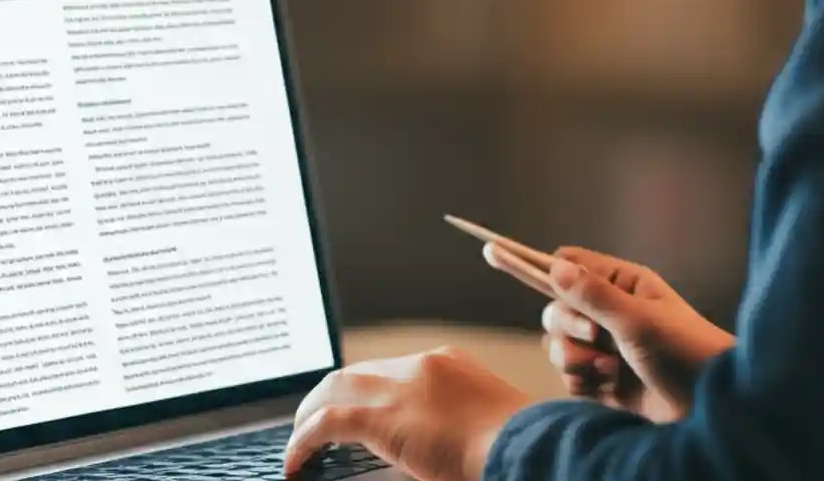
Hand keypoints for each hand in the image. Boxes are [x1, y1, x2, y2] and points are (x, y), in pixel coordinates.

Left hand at [282, 348, 528, 480]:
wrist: (527, 445)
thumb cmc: (521, 444)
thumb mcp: (489, 424)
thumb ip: (460, 423)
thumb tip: (443, 445)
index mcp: (447, 363)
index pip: (392, 369)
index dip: (368, 389)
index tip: (358, 408)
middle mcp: (419, 366)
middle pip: (357, 373)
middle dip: (332, 396)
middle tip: (316, 421)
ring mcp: (399, 388)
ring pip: (334, 390)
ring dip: (311, 413)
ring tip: (299, 439)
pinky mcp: (382, 418)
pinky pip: (326, 424)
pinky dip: (304, 440)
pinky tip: (296, 460)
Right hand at [490, 245, 733, 421]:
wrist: (710, 416)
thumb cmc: (689, 357)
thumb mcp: (639, 321)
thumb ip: (592, 295)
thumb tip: (553, 266)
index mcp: (622, 285)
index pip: (567, 264)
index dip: (534, 262)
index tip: (495, 250)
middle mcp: (609, 312)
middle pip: (553, 306)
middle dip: (568, 325)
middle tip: (597, 336)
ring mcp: (603, 347)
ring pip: (555, 344)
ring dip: (577, 359)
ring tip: (610, 370)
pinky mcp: (599, 381)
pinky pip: (566, 375)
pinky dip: (582, 383)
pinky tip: (610, 388)